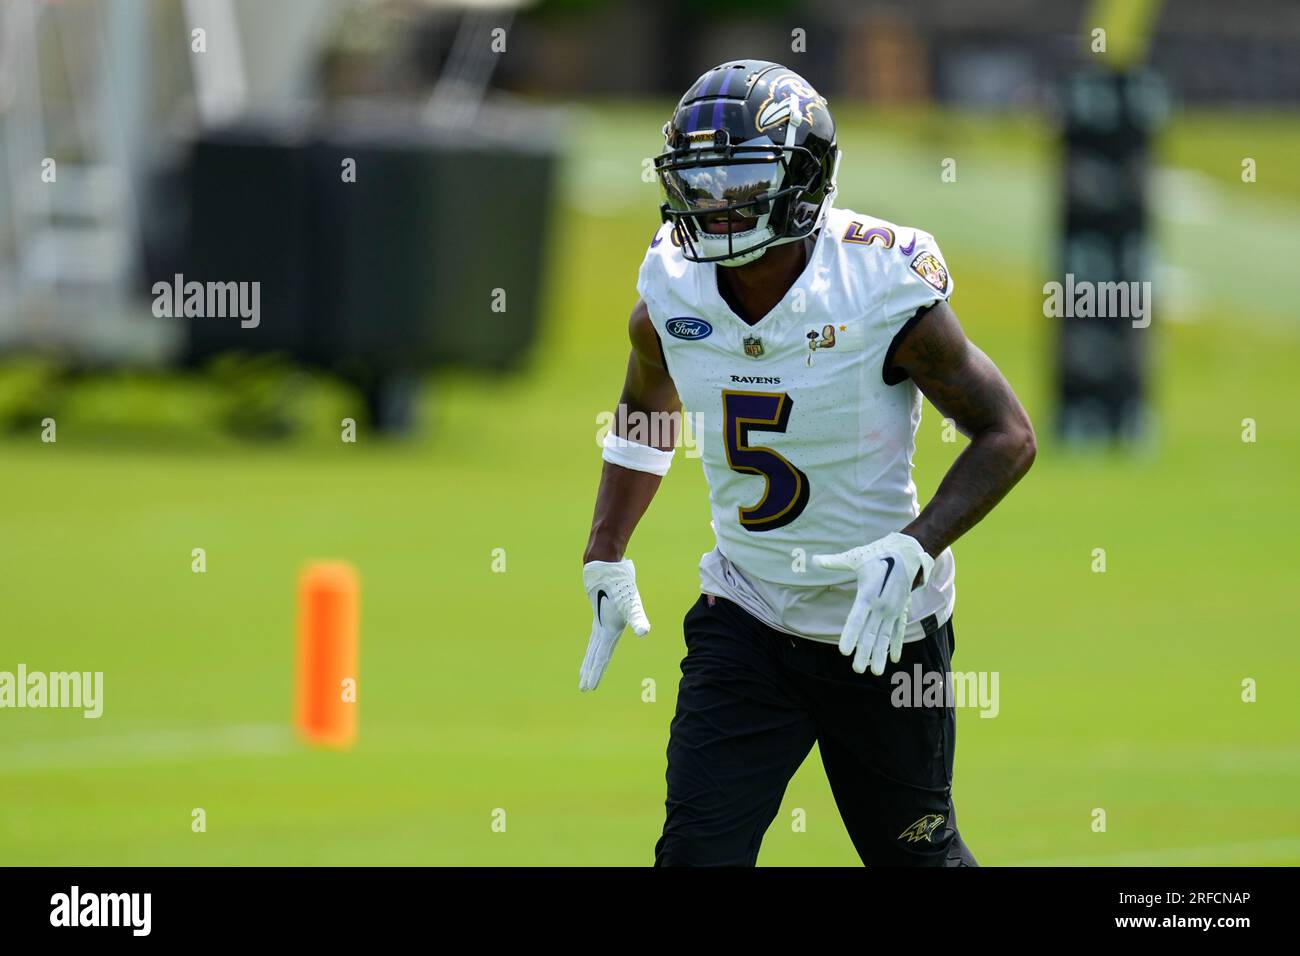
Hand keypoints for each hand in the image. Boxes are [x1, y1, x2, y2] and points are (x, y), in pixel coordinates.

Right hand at [579, 559, 650, 691]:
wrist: (603, 566)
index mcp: (608, 629)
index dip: (596, 673)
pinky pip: (596, 635)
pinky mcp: (601, 612)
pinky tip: (596, 643)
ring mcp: (599, 620)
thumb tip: (644, 633)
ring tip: (583, 672)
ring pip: (593, 645)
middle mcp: (602, 627)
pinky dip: (593, 645)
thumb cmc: (619, 584)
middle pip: (595, 654)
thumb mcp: (632, 603)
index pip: (601, 657)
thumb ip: (638, 619)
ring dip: (589, 660)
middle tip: (583, 688)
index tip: (589, 688)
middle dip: (590, 672)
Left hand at [812, 533, 934, 674]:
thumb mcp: (855, 557)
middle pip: (871, 633)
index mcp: (868, 594)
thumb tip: (813, 560)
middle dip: (864, 652)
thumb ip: (834, 562)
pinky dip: (896, 644)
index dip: (850, 634)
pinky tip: (894, 659)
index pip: (856, 618)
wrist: (907, 552)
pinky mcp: (901, 610)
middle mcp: (881, 605)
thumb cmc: (877, 555)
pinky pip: (898, 630)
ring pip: (885, 636)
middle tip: (857, 669)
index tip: (844, 650)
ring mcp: (892, 609)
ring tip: (875, 671)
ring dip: (880, 654)